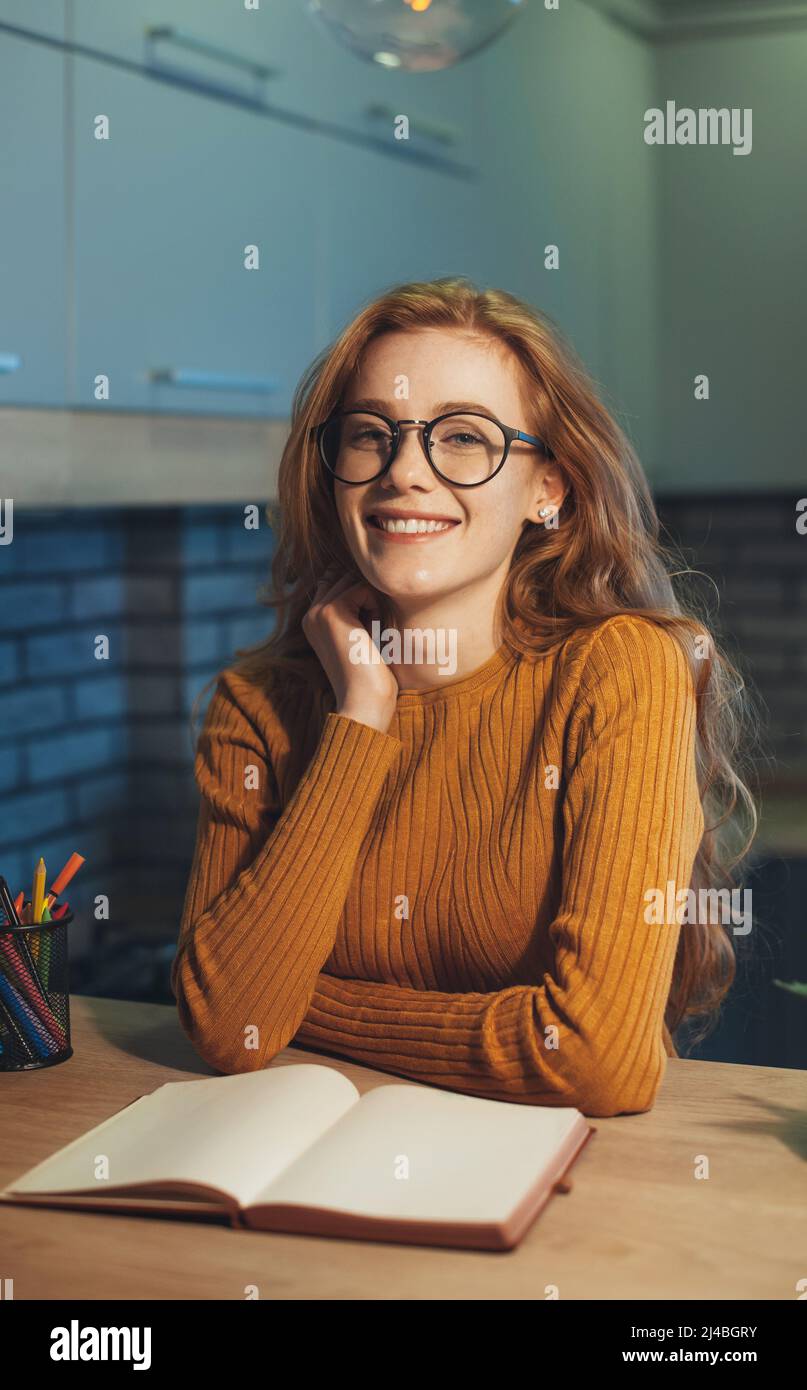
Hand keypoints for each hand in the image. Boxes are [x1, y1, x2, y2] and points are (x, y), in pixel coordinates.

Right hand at [302, 569, 398, 732]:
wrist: (363, 701)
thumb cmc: (371, 675)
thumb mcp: (361, 636)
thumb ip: (358, 609)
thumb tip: (370, 578)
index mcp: (314, 620)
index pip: (335, 580)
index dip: (360, 590)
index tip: (370, 624)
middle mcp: (311, 613)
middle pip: (346, 576)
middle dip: (367, 596)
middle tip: (372, 632)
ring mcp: (318, 611)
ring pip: (354, 580)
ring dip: (373, 602)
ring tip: (372, 634)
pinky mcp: (331, 611)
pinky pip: (363, 588)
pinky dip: (376, 608)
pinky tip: (372, 633)